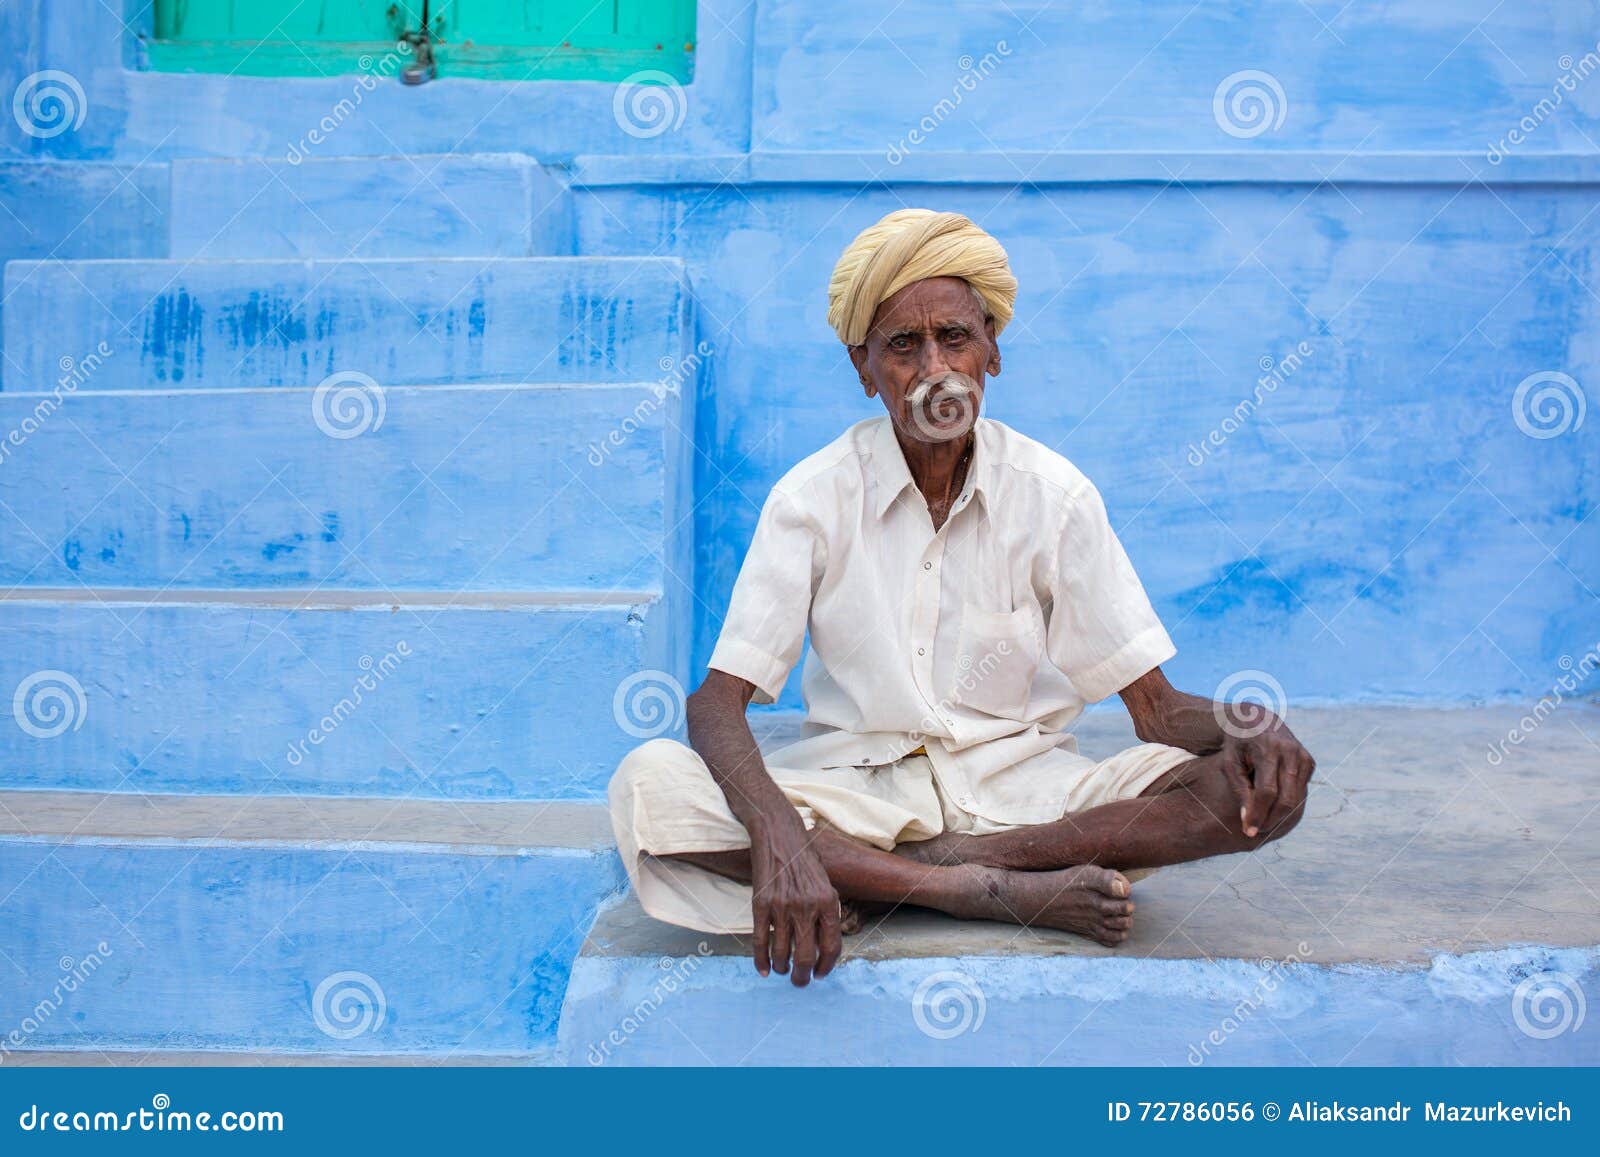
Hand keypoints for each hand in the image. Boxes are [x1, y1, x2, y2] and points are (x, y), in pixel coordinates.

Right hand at [748, 817, 841, 986]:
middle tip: (801, 982)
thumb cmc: (804, 862)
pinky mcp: (760, 904)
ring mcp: (782, 906)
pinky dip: (761, 961)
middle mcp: (807, 906)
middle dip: (803, 976)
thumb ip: (826, 915)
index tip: (820, 974)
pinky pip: (761, 942)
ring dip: (783, 969)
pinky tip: (764, 970)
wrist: (779, 836)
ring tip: (784, 972)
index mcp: (828, 902)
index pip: (831, 947)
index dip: (826, 967)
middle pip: (806, 956)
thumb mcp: (824, 885)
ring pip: (781, 953)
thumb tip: (822, 950)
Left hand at [1215, 709, 1314, 838]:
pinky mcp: (1309, 761)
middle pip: (1286, 797)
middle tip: (1257, 831)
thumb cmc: (1237, 745)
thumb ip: (1239, 791)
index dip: (1259, 814)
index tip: (1249, 831)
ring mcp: (1303, 756)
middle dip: (1272, 819)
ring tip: (1263, 824)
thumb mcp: (1230, 764)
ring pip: (1297, 797)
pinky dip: (1289, 802)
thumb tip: (1248, 823)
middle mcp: (1290, 751)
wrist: (1255, 720)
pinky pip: (1301, 790)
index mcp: (1268, 749)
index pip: (1267, 791)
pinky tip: (1273, 808)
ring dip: (1281, 815)